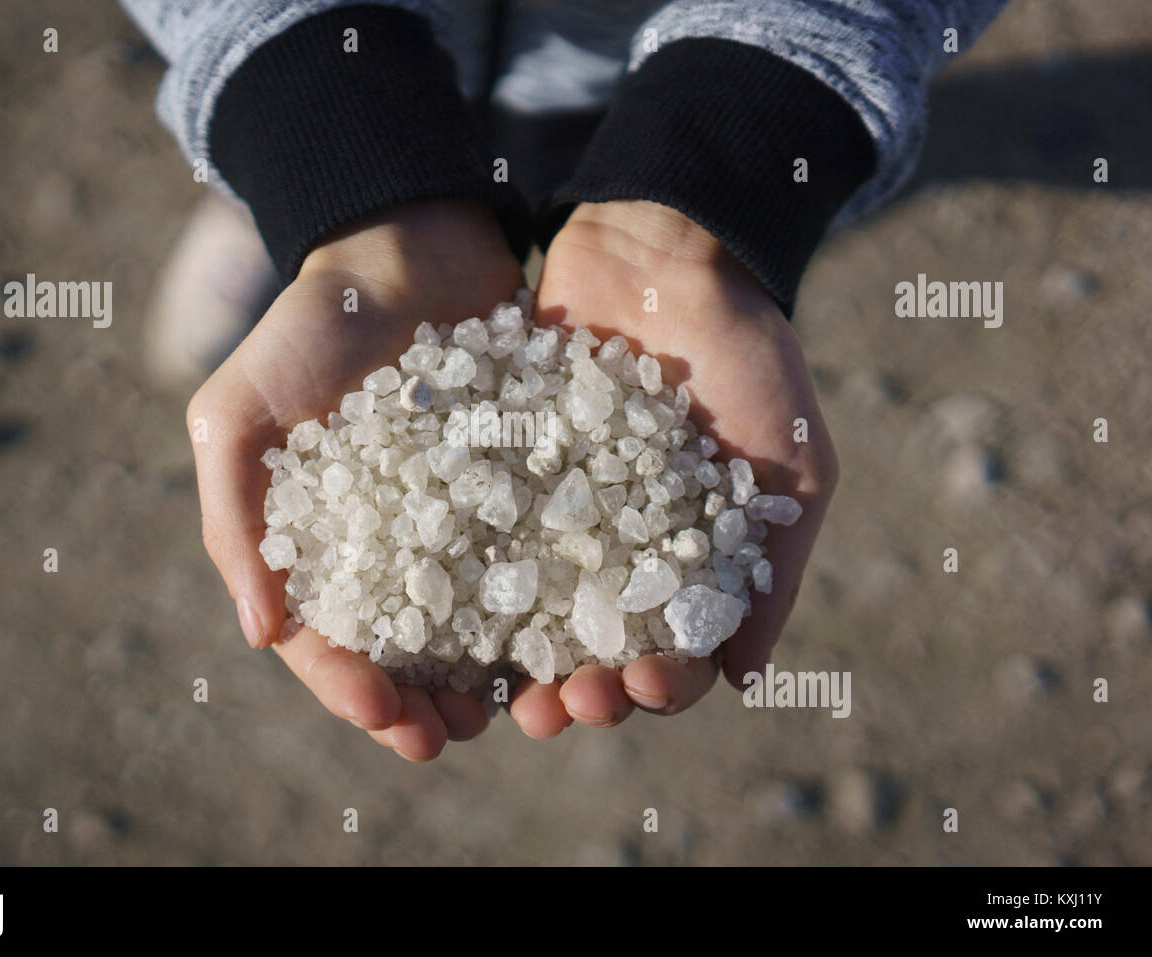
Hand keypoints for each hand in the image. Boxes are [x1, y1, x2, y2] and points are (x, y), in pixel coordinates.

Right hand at [186, 200, 522, 760]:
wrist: (405, 248)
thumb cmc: (308, 328)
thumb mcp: (238, 413)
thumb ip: (233, 518)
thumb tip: (261, 633)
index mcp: (317, 543)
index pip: (326, 641)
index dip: (351, 690)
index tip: (390, 721)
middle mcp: (388, 544)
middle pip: (405, 651)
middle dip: (426, 704)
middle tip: (459, 737)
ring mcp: (456, 519)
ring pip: (474, 622)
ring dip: (492, 674)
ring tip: (521, 706)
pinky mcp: (518, 486)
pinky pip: (534, 558)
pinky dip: (549, 603)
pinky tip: (574, 633)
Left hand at [513, 200, 838, 736]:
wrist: (664, 252)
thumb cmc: (749, 357)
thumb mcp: (792, 461)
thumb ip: (777, 569)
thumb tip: (747, 680)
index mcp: (688, 561)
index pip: (672, 653)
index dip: (656, 688)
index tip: (638, 692)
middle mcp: (617, 549)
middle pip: (591, 647)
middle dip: (575, 688)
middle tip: (549, 710)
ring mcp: (557, 513)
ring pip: (527, 609)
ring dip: (511, 658)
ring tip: (491, 687)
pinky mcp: (504, 470)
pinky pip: (480, 535)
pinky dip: (462, 577)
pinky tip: (438, 608)